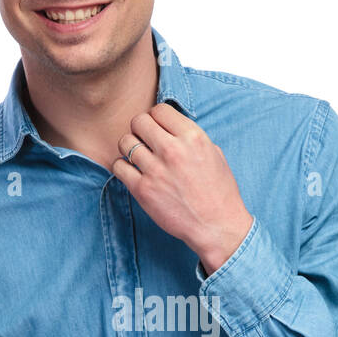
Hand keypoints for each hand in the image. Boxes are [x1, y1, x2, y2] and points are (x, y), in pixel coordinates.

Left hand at [111, 103, 253, 275]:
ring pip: (125, 142)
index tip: (158, 129)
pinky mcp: (143, 190)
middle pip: (139, 121)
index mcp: (193, 137)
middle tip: (145, 142)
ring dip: (129, 148)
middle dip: (140, 129)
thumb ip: (189, 137)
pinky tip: (132, 173)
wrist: (216, 227)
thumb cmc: (218, 192)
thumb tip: (169, 126)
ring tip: (138, 158)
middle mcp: (172, 150)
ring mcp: (156, 170)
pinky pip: (118, 166)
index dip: (156, 118)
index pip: (160, 110)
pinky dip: (122, 167)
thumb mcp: (213, 154)